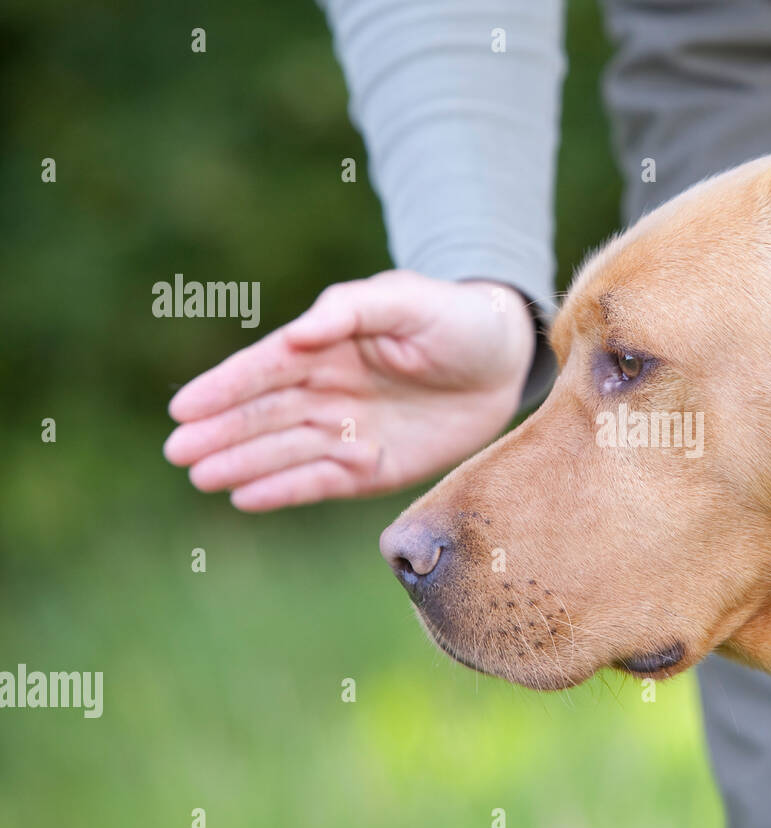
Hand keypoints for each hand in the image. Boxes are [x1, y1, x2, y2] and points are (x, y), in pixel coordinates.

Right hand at [164, 270, 535, 510]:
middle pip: (264, 415)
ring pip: (284, 450)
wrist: (506, 362)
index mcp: (325, 346)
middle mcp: (327, 391)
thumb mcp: (407, 301)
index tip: (185, 407)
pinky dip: (286, 489)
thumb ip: (352, 310)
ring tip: (202, 477)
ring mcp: (347, 431)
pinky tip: (247, 498)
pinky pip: (322, 480)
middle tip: (178, 452)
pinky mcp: (374, 468)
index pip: (265, 369)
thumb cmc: (453, 318)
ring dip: (243, 464)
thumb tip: (298, 334)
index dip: (224, 387)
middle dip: (220, 432)